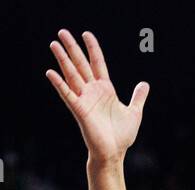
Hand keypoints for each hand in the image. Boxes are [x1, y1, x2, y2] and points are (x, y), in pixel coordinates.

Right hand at [47, 30, 149, 163]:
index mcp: (105, 90)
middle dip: (72, 48)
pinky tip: (50, 72)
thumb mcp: (134, 112)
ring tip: (54, 44)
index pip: (97, 63)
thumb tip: (144, 84)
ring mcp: (85, 100)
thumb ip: (138, 97)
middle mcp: (93, 92)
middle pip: (81, 64)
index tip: (86, 34)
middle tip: (62, 32)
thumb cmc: (122, 136)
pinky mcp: (80, 111)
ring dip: (62, 59)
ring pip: (72, 75)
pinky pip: (67, 94)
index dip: (92, 48)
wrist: (114, 153)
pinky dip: (59, 84)